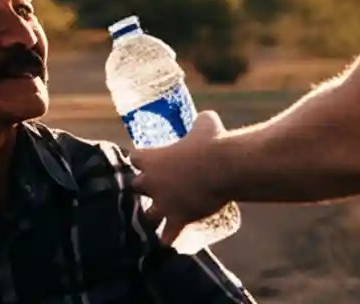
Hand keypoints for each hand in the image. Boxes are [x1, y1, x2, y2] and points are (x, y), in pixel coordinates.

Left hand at [130, 110, 228, 245]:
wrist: (225, 166)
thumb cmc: (214, 141)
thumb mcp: (206, 123)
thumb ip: (200, 122)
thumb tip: (205, 119)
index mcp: (152, 158)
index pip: (134, 158)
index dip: (142, 159)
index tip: (150, 159)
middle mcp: (152, 182)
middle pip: (135, 187)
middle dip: (144, 187)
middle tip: (158, 185)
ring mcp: (163, 203)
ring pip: (147, 215)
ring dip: (153, 214)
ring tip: (164, 213)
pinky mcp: (178, 219)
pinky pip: (166, 237)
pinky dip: (167, 239)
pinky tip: (169, 241)